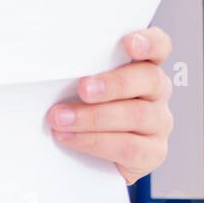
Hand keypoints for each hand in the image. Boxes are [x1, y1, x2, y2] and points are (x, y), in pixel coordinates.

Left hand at [47, 26, 174, 185]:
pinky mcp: (152, 153)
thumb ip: (74, 75)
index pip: (158, 48)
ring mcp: (158, 123)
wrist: (85, 159)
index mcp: (140, 69)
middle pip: (148, 79)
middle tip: (83, 89)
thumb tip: (45, 66)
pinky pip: (129, 147)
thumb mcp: (75, 89)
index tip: (129, 43)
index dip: (149, 43)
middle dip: (113, 84)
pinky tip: (70, 138)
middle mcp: (155, 93)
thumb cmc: (79, 111)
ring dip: (94, 117)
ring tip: (61, 119)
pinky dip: (95, 142)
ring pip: (136, 115)